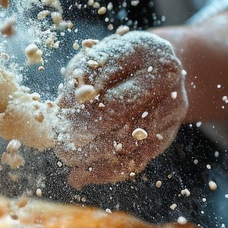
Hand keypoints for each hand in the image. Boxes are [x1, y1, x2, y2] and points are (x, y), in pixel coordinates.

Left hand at [55, 31, 188, 188]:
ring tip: (66, 158)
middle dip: (81, 130)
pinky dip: (105, 171)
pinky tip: (81, 177)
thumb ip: (79, 80)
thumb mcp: (96, 59)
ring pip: (126, 139)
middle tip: (58, 141)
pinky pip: (136, 159)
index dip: (74, 100)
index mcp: (141, 50)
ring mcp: (170, 107)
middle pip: (115, 110)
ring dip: (90, 155)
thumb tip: (62, 110)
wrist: (159, 71)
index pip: (100, 78)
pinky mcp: (167, 133)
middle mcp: (163, 77)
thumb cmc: (117, 64)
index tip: (57, 113)